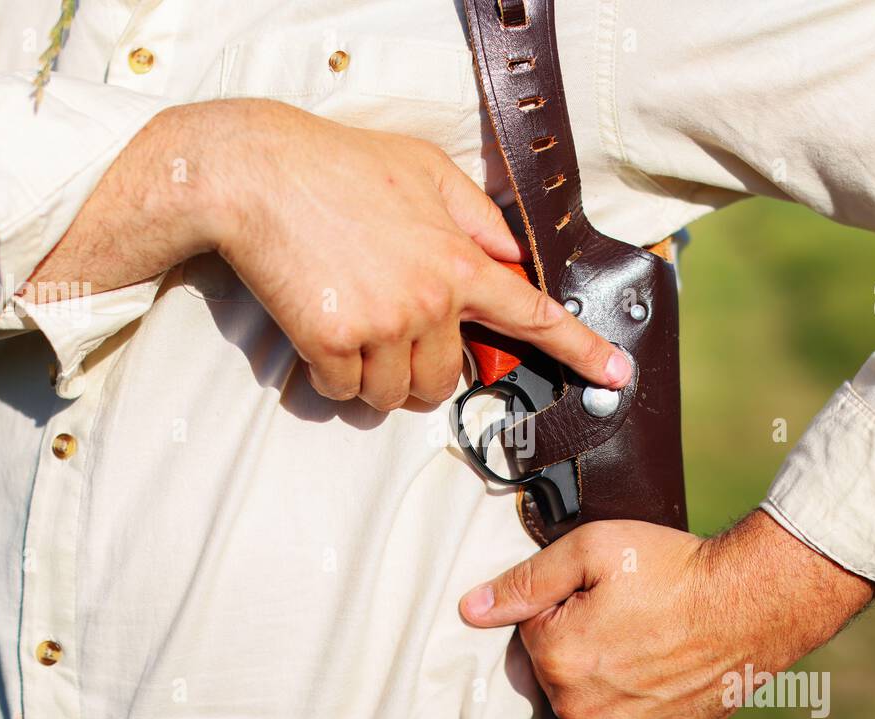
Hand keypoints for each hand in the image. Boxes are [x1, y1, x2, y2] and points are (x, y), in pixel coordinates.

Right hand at [206, 99, 630, 409]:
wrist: (258, 173)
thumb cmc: (340, 166)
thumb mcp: (425, 170)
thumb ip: (475, 217)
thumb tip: (510, 257)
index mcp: (459, 260)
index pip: (533, 315)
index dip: (580, 349)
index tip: (616, 374)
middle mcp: (428, 300)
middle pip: (443, 382)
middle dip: (420, 371)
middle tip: (388, 333)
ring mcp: (380, 325)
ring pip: (393, 396)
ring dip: (375, 379)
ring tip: (350, 327)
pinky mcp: (330, 342)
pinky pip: (343, 391)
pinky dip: (332, 375)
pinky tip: (319, 329)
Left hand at [458, 510, 874, 718]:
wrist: (749, 605)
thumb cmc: (672, 569)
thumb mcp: (592, 549)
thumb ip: (525, 581)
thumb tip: (469, 609)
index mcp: (555, 657)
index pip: (528, 630)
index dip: (562, 606)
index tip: (598, 595)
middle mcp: (578, 708)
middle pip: (548, 673)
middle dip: (572, 645)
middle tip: (622, 617)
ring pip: (573, 709)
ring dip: (590, 685)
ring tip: (634, 649)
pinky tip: (640, 684)